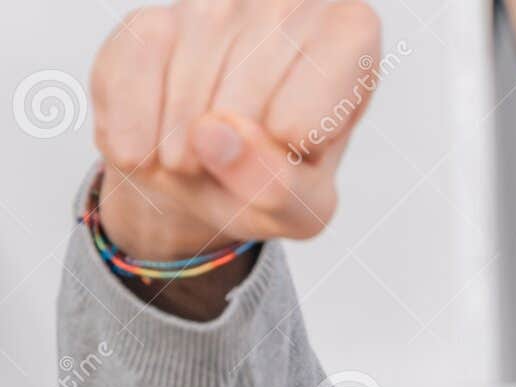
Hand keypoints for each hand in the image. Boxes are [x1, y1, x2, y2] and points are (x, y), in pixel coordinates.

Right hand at [89, 0, 380, 261]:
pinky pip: (136, 84)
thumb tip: (215, 134)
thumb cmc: (274, 179)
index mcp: (350, 35)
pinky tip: (152, 153)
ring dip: (184, 155)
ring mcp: (213, 5)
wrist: (201, 175)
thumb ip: (279, 187)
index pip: (320, 95)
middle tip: (239, 164)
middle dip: (237, 157)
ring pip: (192, 92)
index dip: (299, 136)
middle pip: (251, 101)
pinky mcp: (149, 23)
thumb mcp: (301, 207)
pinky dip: (138, 140)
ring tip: (199, 162)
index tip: (297, 143)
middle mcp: (287, 2)